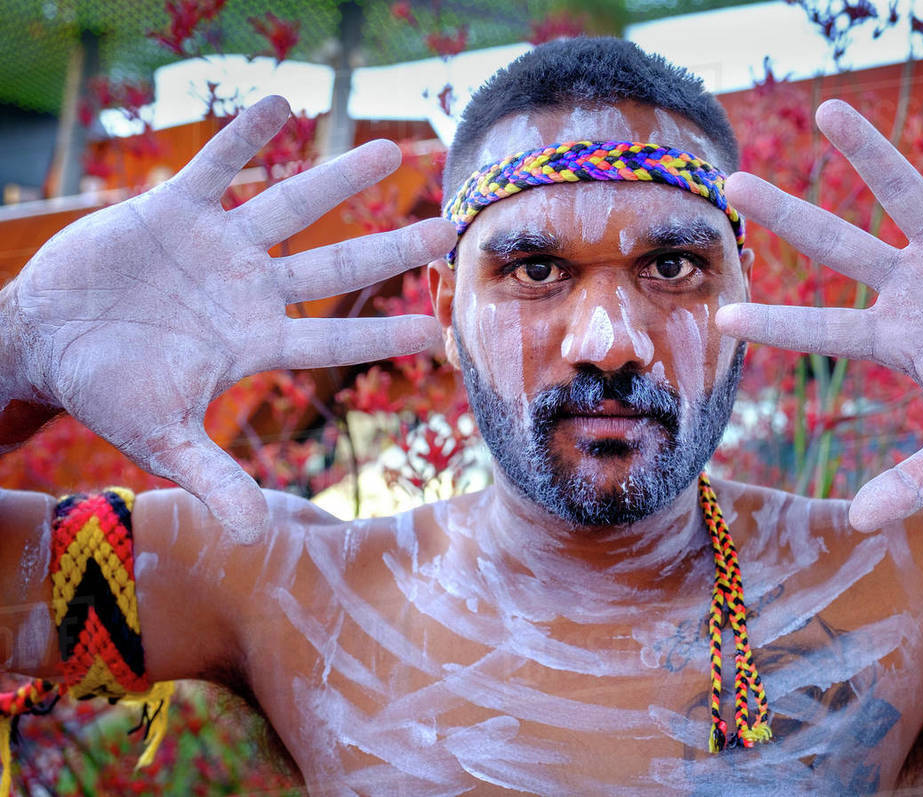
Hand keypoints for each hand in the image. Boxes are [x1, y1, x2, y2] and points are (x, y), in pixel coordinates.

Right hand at [4, 96, 455, 542]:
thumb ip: (211, 475)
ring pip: (290, 206)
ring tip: (389, 150)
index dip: (382, 336)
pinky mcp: (175, 210)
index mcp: (254, 343)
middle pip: (336, 266)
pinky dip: (245, 141)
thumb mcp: (159, 437)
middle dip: (391, 246)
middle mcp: (251, 290)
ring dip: (337, 179)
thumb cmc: (107, 391)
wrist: (47, 340)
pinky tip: (282, 107)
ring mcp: (218, 248)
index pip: (333, 341)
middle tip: (449, 225)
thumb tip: (248, 538)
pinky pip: (217, 167)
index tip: (438, 330)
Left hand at [716, 100, 922, 530]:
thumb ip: (920, 479)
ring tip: (828, 110)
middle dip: (787, 217)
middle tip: (732, 184)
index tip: (722, 316)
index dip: (776, 324)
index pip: (824, 331)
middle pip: (838, 244)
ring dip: (868, 154)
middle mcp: (914, 287)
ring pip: (902, 193)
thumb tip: (858, 523)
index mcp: (899, 337)